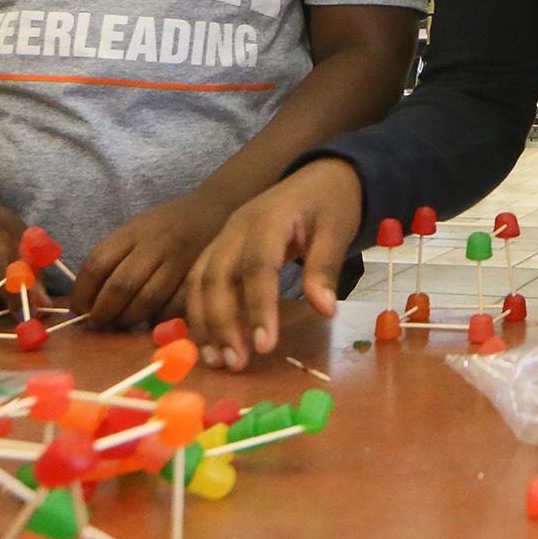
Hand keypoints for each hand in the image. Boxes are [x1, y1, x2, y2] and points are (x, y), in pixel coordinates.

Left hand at [73, 193, 233, 329]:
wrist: (216, 208)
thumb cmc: (169, 222)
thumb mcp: (138, 227)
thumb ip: (116, 256)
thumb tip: (90, 298)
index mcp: (133, 231)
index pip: (97, 263)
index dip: (83, 292)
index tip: (80, 309)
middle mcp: (155, 244)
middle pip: (121, 286)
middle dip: (103, 312)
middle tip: (98, 324)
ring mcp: (179, 260)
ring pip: (147, 300)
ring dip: (129, 319)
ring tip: (122, 323)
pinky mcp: (198, 275)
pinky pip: (174, 305)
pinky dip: (158, 318)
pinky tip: (151, 318)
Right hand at [184, 159, 361, 370]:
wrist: (319, 175)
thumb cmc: (331, 202)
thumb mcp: (337, 229)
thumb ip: (325, 268)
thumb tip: (325, 310)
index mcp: (268, 218)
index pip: (257, 266)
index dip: (259, 307)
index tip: (265, 345)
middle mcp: (236, 228)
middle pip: (216, 277)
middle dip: (222, 324)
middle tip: (237, 363)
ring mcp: (223, 237)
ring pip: (200, 282)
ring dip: (205, 324)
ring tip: (218, 362)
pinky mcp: (219, 249)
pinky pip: (200, 282)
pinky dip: (201, 313)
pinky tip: (210, 343)